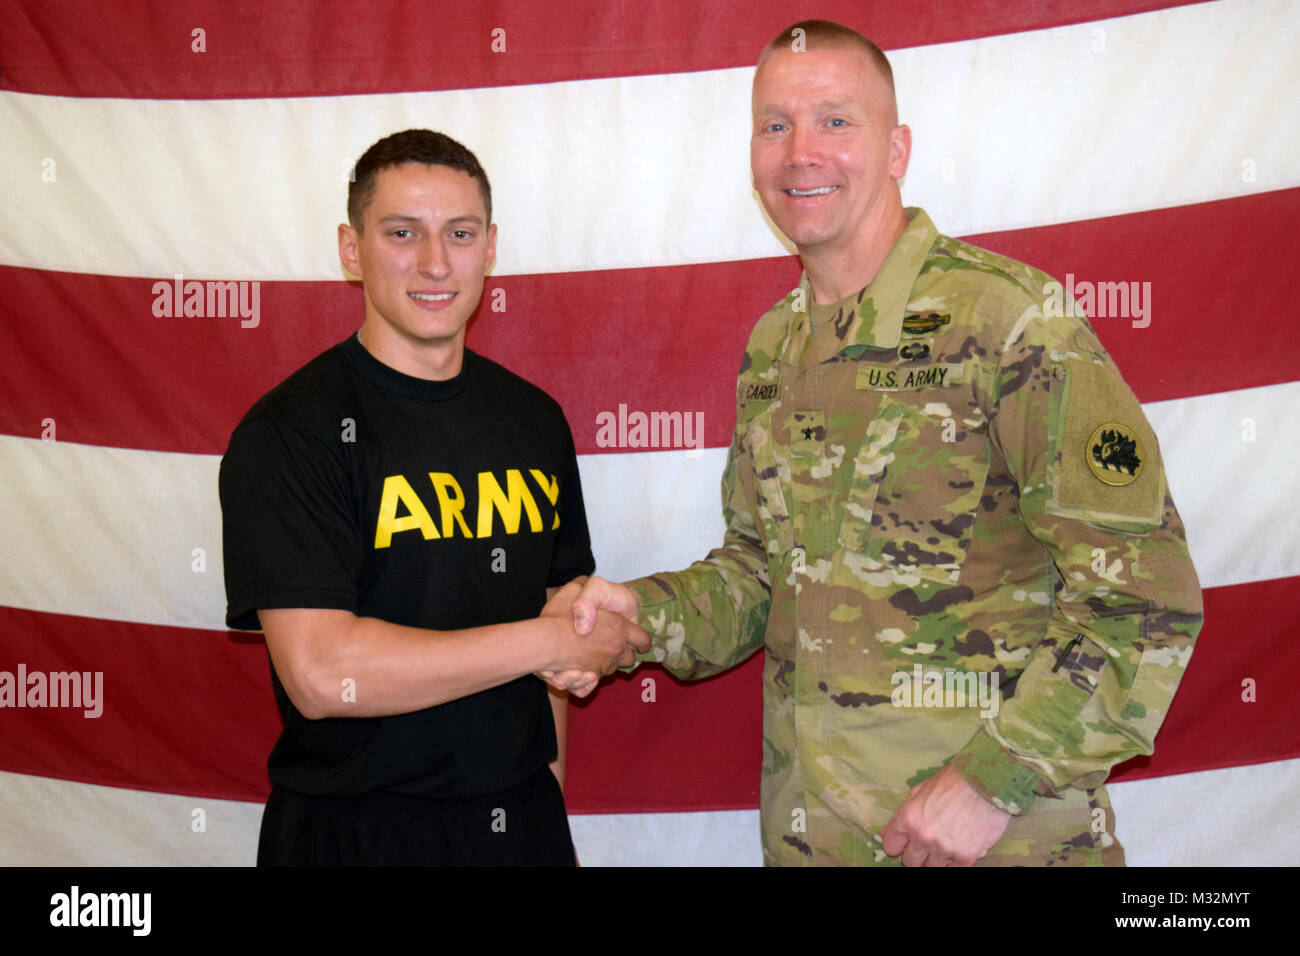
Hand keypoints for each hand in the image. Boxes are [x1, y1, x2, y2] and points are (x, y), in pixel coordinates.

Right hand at [537, 580, 648, 696]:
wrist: (542, 643)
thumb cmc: (559, 617)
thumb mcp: (575, 589)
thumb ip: (588, 592)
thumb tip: (593, 597)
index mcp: (620, 628)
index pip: (643, 639)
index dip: (641, 639)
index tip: (638, 640)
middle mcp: (615, 650)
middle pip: (629, 658)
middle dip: (624, 653)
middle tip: (615, 647)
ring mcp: (602, 667)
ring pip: (610, 670)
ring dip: (605, 664)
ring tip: (594, 656)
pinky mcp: (587, 680)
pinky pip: (593, 685)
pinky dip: (589, 682)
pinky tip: (583, 673)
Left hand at [879, 764, 1010, 865]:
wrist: (986, 781)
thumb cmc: (953, 781)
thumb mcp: (919, 791)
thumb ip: (902, 815)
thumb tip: (884, 835)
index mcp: (908, 818)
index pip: (891, 845)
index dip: (898, 844)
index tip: (905, 842)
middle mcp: (923, 836)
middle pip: (910, 861)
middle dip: (917, 853)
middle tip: (930, 841)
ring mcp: (944, 848)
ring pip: (932, 868)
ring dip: (937, 858)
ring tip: (947, 840)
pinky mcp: (965, 856)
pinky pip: (954, 868)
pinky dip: (957, 860)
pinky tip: (961, 844)